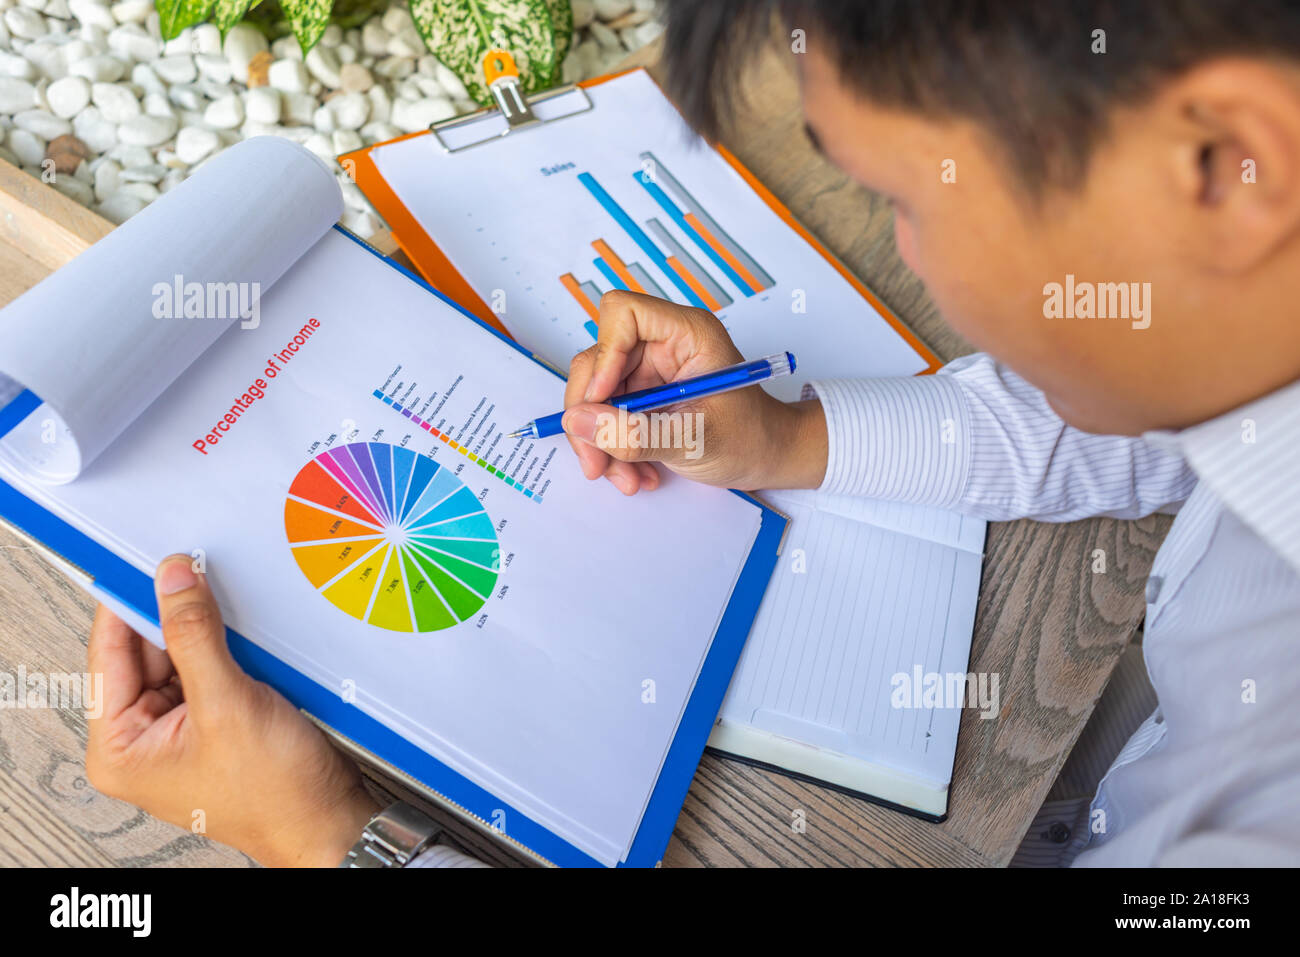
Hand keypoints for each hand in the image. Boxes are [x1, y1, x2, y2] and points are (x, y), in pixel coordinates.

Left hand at [85, 555, 378, 866]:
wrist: (326, 818)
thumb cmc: (274, 794)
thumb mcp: (227, 704)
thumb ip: (194, 636)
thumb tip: (172, 582)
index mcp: (118, 749)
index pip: (108, 657)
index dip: (129, 605)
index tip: (149, 565)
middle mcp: (140, 741)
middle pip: (144, 653)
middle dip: (173, 618)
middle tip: (198, 579)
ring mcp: (177, 731)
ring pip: (179, 655)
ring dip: (205, 632)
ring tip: (230, 622)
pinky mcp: (212, 720)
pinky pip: (207, 667)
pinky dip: (226, 648)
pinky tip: (245, 642)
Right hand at [562, 291, 827, 492]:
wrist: (767, 458)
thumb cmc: (750, 439)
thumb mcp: (693, 439)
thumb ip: (635, 433)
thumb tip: (578, 421)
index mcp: (686, 334)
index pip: (623, 313)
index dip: (605, 354)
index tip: (603, 399)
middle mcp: (662, 345)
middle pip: (597, 360)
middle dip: (592, 416)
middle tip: (597, 461)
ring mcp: (649, 372)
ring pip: (595, 396)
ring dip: (601, 442)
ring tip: (628, 478)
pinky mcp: (641, 398)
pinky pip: (606, 418)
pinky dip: (613, 449)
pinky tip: (637, 473)